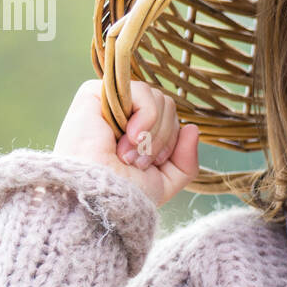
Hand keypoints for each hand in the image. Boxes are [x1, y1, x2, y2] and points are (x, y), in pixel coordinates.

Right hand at [53, 79, 200, 207]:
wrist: (99, 197)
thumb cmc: (125, 194)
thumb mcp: (165, 182)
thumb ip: (185, 160)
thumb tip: (192, 128)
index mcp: (135, 131)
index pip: (169, 118)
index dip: (170, 141)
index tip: (153, 164)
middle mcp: (122, 115)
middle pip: (167, 105)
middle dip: (162, 137)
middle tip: (139, 162)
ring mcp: (108, 103)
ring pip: (158, 97)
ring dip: (152, 131)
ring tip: (129, 153)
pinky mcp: (94, 93)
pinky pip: (140, 90)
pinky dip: (147, 115)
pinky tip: (130, 135)